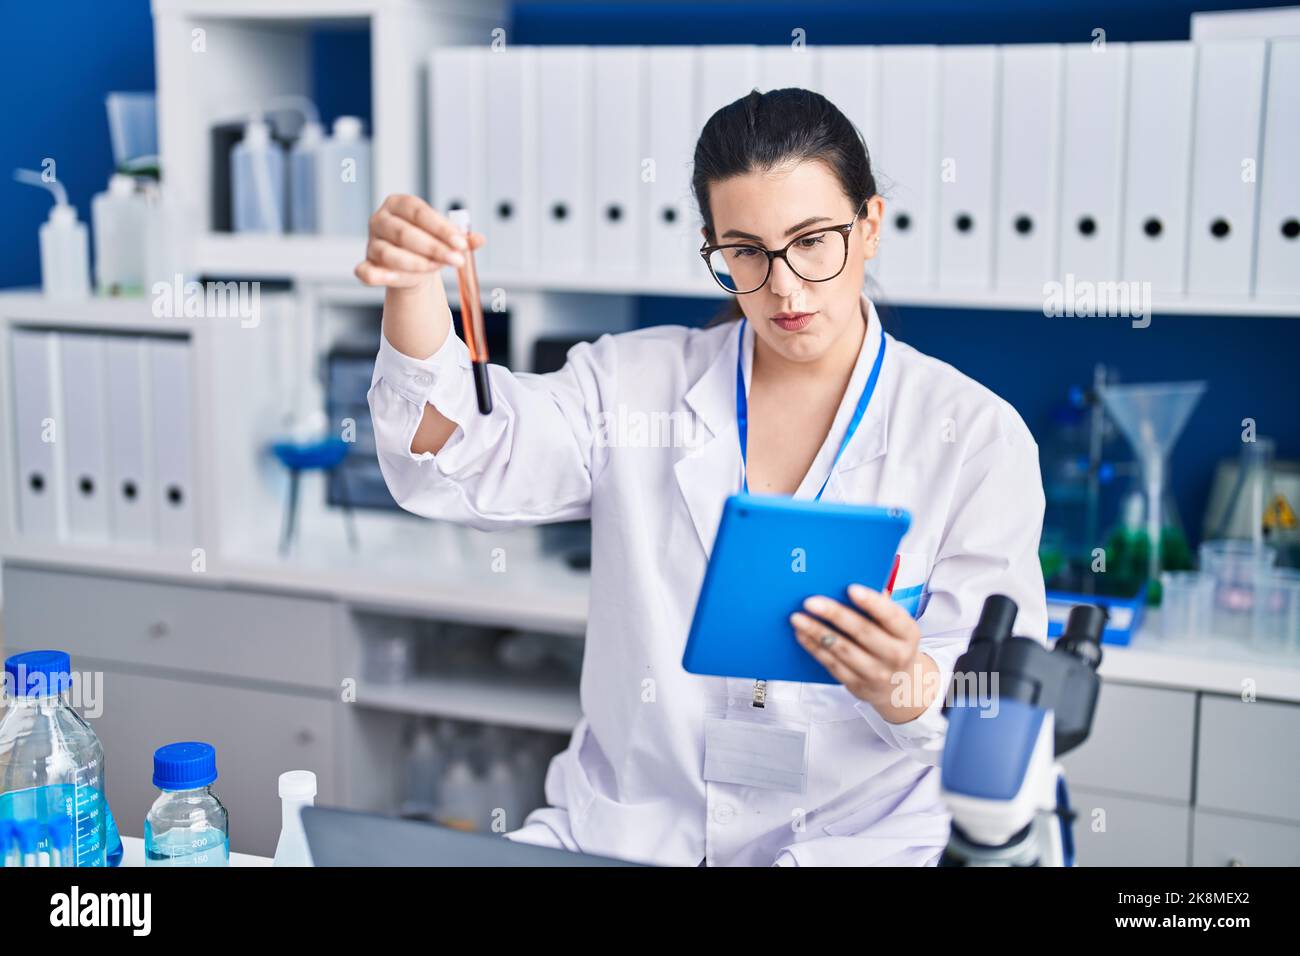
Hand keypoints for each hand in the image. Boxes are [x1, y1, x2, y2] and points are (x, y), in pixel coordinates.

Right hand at [355, 194, 485, 288]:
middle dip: (434, 248)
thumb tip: (480, 239)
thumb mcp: (445, 237)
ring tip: (437, 268)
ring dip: (417, 264)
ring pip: (389, 254)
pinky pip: (366, 272)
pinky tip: (396, 279)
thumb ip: (462, 238)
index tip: (461, 243)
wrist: (413, 265)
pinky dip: (378, 277)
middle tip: (457, 260)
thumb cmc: (428, 244)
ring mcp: (371, 243)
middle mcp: (380, 220)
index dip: (441, 228)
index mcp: (399, 204)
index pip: (419, 212)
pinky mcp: (366, 264)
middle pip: (405, 233)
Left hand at [790, 584, 934, 720]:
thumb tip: (851, 581)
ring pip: (843, 650)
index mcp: (908, 633)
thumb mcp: (897, 627)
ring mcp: (876, 673)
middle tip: (811, 601)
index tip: (851, 588)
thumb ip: (879, 606)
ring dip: (817, 632)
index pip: (891, 616)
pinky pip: (832, 664)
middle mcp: (895, 655)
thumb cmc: (893, 644)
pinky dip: (815, 648)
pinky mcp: (857, 685)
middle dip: (835, 615)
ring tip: (798, 617)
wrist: (901, 686)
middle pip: (863, 632)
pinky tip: (802, 634)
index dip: (872, 602)